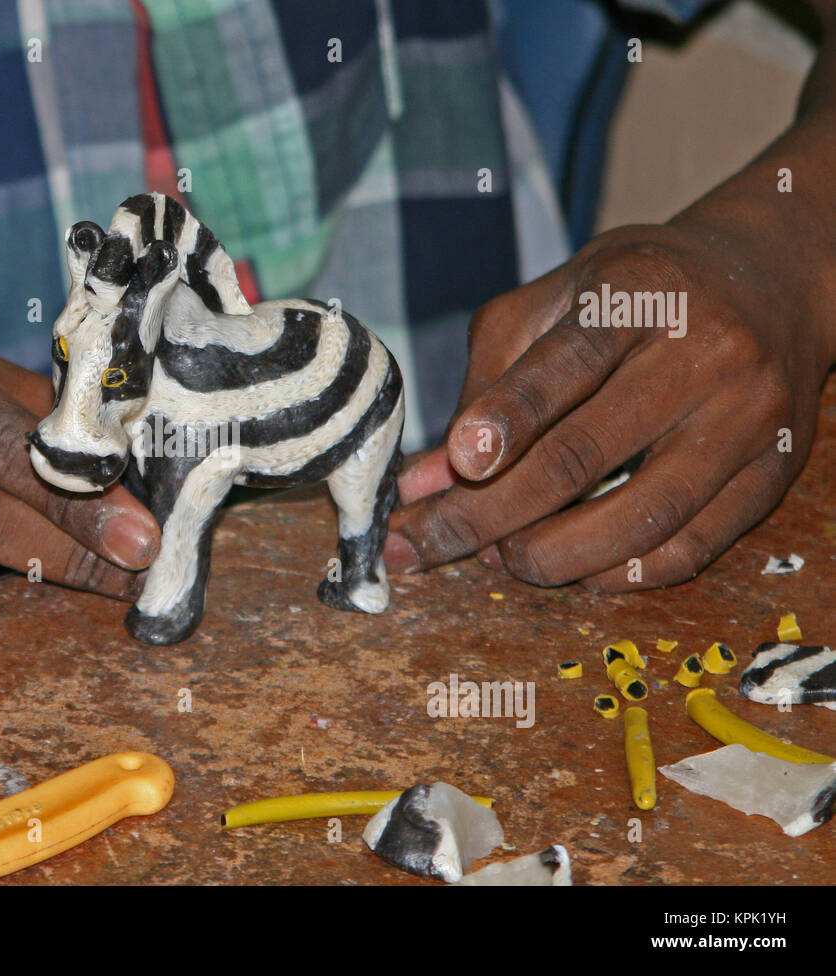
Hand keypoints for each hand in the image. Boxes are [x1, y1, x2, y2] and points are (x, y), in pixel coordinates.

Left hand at [386, 218, 833, 590]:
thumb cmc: (634, 293)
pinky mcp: (774, 473)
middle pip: (585, 454)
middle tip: (431, 541)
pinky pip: (692, 547)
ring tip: (499, 559)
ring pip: (644, 515)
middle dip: (492, 513)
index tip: (456, 462)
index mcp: (638, 292)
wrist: (771, 281)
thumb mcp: (552, 301)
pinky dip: (620, 574)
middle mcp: (704, 353)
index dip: (507, 418)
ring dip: (555, 557)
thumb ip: (485, 383)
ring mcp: (747, 417)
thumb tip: (422, 482)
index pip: (566, 363)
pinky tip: (572, 571)